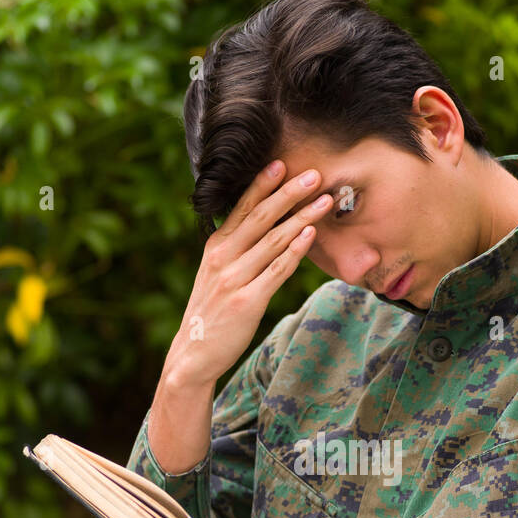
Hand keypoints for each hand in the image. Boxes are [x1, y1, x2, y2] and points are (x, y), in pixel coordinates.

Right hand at [164, 160, 333, 389]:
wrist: (193, 354)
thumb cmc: (211, 313)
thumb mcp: (215, 274)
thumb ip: (234, 250)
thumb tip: (259, 228)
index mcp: (215, 247)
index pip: (242, 208)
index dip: (263, 185)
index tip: (282, 163)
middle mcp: (223, 257)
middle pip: (261, 217)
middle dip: (289, 193)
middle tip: (315, 174)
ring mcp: (235, 279)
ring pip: (274, 240)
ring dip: (301, 217)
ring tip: (324, 200)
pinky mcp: (247, 301)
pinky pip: (276, 270)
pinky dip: (295, 250)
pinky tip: (311, 234)